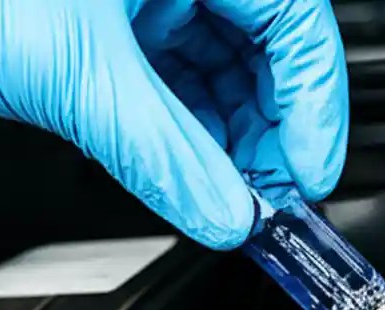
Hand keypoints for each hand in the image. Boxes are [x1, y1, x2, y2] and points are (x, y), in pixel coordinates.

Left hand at [0, 0, 348, 248]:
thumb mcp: (70, 71)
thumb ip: (161, 152)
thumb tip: (227, 214)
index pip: (293, 22)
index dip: (314, 105)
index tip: (307, 177)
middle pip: (260, 53)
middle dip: (269, 134)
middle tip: (270, 203)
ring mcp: (129, 1)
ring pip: (212, 75)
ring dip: (227, 144)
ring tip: (232, 203)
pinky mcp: (93, 36)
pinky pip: (162, 90)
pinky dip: (179, 137)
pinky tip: (187, 177)